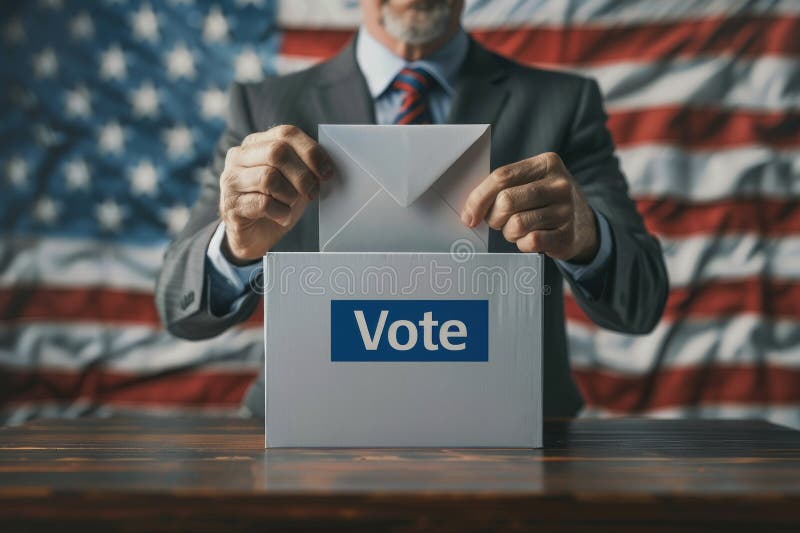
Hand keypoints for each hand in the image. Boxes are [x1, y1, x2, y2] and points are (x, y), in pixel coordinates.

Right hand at [219, 125, 334, 263]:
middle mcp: (238, 156)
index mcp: (256, 143)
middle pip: (277, 152)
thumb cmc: (277, 203)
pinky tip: (282, 217)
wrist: (255, 236)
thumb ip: (306, 167)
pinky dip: (281, 213)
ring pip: (269, 178)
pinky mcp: (230, 205)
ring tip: (291, 206)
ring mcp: (231, 180)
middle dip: (303, 175)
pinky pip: (263, 204)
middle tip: (312, 193)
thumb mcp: (295, 181)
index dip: (311, 151)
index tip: (327, 173)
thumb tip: (328, 166)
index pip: (286, 133)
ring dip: (290, 196)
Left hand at [461, 152, 598, 262]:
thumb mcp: (531, 183)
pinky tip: (530, 239)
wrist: (583, 226)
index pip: (502, 176)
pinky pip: (530, 242)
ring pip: (516, 224)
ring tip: (516, 230)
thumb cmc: (544, 202)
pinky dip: (522, 244)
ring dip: (508, 232)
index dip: (478, 198)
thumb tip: (469, 210)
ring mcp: (566, 210)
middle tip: (497, 222)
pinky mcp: (567, 235)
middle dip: (494, 217)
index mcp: (547, 163)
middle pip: (506, 200)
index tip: (469, 215)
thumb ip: (503, 187)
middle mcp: (560, 184)